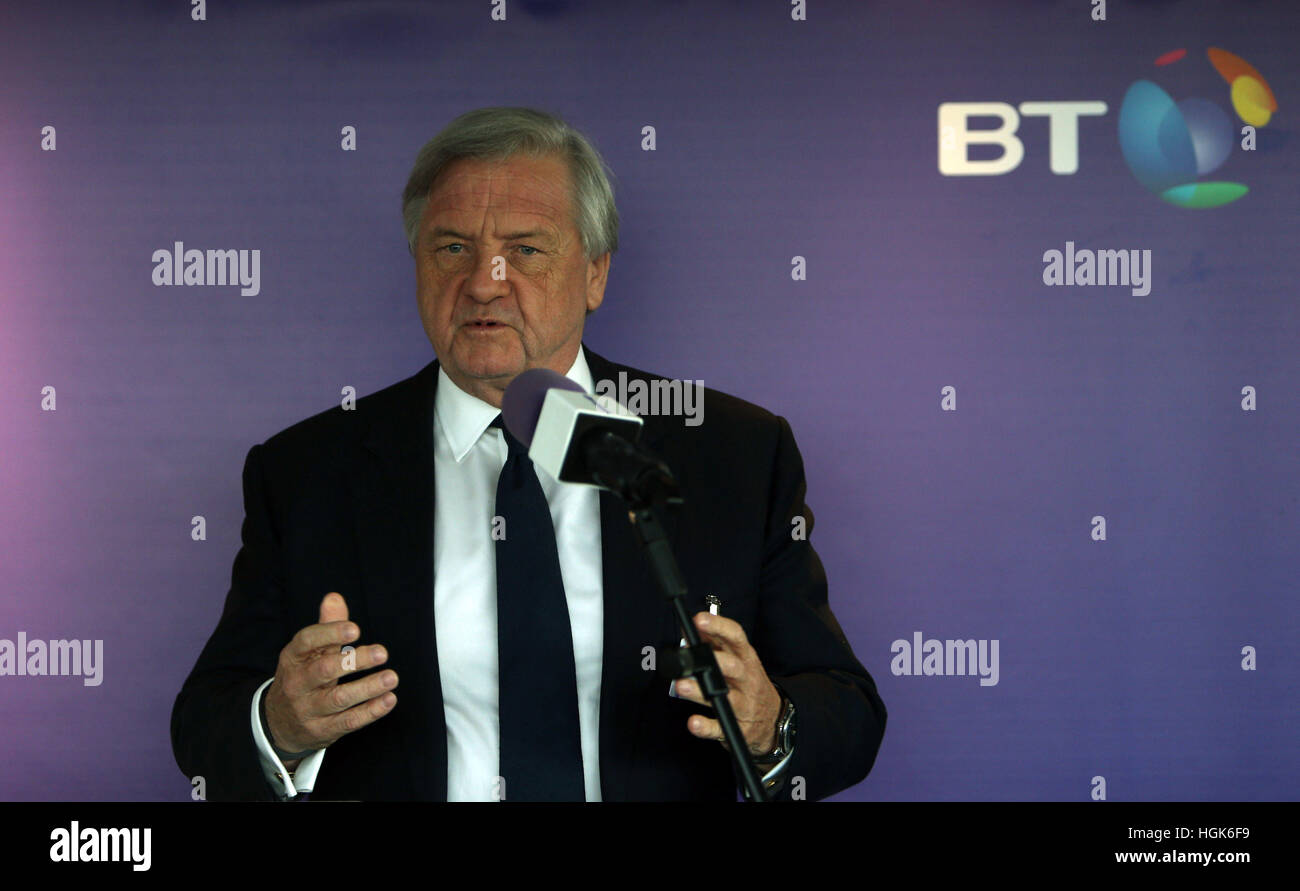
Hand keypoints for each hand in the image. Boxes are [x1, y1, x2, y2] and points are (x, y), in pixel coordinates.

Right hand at [263, 592, 397, 759]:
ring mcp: (308, 709)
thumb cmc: (302, 678)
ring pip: (338, 699)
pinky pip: (348, 722)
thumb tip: (334, 597)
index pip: (307, 642)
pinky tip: (388, 699)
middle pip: (324, 670)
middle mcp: (297, 683)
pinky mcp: (321, 730)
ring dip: (367, 688)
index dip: (330, 633)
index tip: (355, 629)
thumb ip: (326, 626)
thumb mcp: (307, 653)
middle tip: (382, 652)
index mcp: (293, 658)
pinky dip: (370, 711)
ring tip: (391, 677)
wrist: (279, 724)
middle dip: (353, 661)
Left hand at [672, 612, 781, 755]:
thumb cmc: (748, 683)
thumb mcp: (738, 660)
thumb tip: (688, 628)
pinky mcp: (737, 728)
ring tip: (682, 686)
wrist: (774, 720)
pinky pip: (720, 728)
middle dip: (715, 660)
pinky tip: (693, 723)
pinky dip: (706, 727)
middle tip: (691, 653)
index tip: (698, 619)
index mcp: (746, 658)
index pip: (735, 637)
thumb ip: (714, 643)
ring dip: (702, 692)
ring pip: (725, 697)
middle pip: (733, 667)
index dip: (718, 626)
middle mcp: (746, 679)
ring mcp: (743, 704)